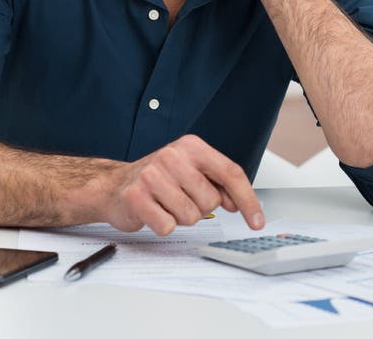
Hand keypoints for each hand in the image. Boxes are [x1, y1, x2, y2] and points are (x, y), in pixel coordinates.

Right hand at [96, 134, 263, 235]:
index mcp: (191, 146)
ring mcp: (152, 175)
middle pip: (211, 201)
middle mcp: (172, 155)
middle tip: (181, 198)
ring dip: (181, 217)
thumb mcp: (190, 171)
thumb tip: (236, 202)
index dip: (247, 200)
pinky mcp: (136, 196)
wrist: (115, 185)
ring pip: (191, 216)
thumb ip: (216, 183)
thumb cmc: (158, 179)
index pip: (230, 173)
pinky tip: (154, 212)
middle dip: (200, 208)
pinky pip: (168, 226)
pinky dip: (163, 225)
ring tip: (166, 204)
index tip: (256, 221)